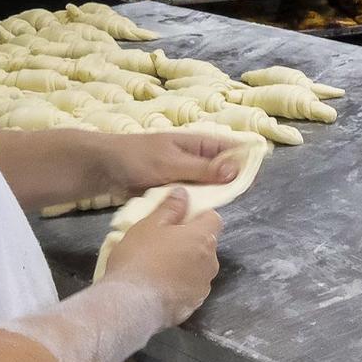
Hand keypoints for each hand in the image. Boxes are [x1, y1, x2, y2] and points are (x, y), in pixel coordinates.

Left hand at [97, 130, 241, 199]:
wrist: (106, 169)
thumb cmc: (138, 158)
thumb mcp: (172, 163)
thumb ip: (203, 169)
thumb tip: (235, 171)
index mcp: (200, 144)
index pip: (232, 148)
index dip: (246, 160)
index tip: (254, 178)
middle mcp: (197, 159)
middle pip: (223, 171)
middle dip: (229, 185)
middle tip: (232, 202)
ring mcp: (187, 175)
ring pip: (209, 188)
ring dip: (211, 198)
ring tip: (215, 213)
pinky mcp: (176, 191)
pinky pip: (193, 198)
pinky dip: (196, 206)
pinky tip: (198, 218)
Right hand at [101, 189, 221, 325]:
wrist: (131, 304)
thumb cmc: (139, 258)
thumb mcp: (149, 225)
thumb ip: (170, 208)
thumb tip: (183, 192)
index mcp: (203, 238)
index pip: (214, 219)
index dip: (199, 216)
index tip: (180, 220)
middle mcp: (211, 262)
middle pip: (206, 245)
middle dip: (190, 242)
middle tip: (163, 244)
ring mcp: (204, 286)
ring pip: (199, 268)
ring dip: (186, 265)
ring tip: (159, 269)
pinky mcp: (194, 306)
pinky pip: (190, 289)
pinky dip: (180, 286)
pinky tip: (159, 288)